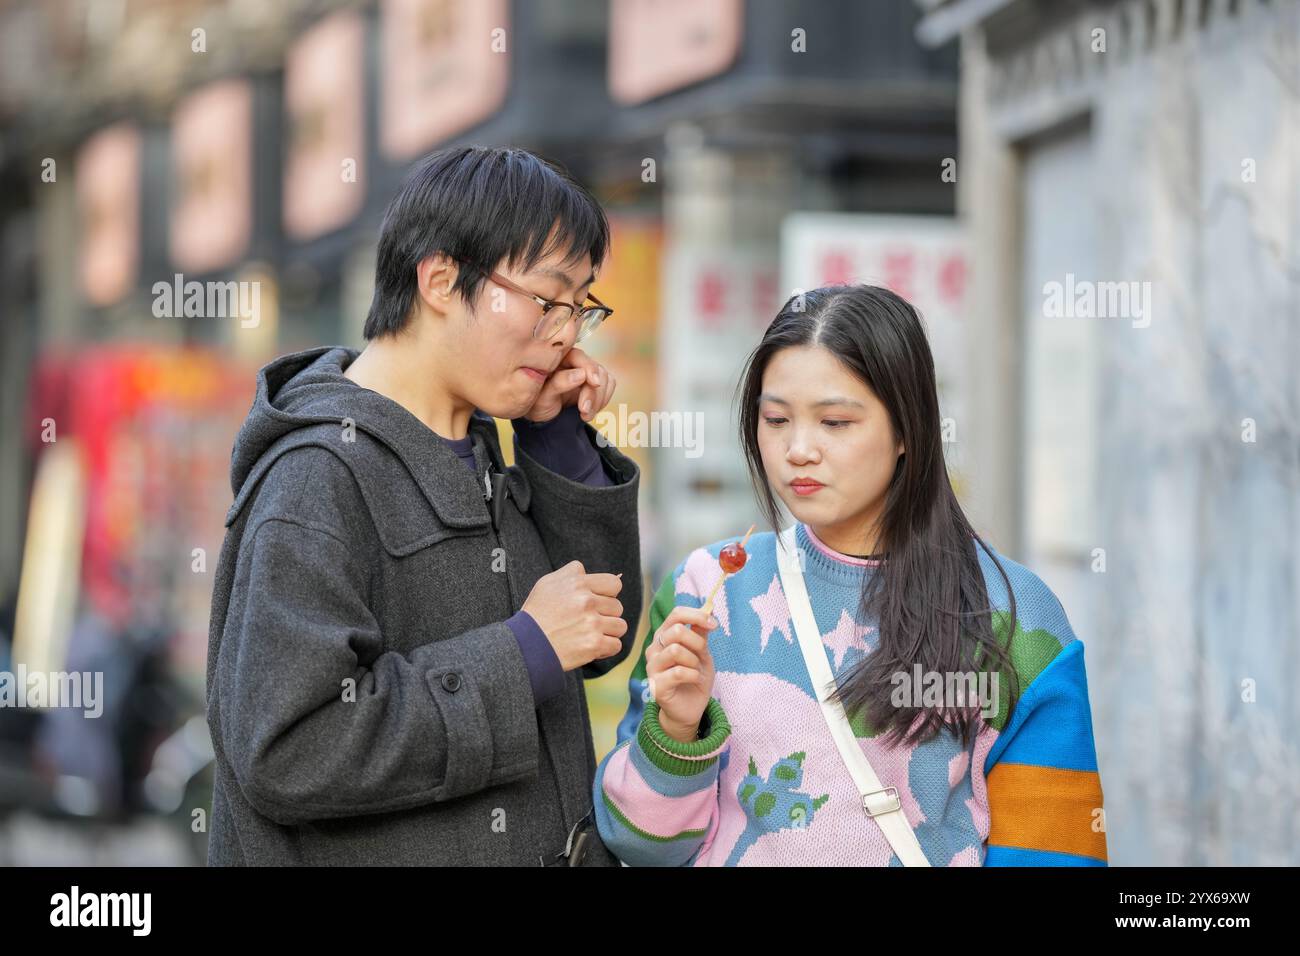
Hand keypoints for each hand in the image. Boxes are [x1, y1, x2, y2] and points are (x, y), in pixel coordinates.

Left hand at [519, 347, 616, 423]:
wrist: (541, 418)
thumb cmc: (536, 405)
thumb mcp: (542, 397)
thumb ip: (559, 383)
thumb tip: (581, 374)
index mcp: (556, 359)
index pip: (579, 356)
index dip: (590, 368)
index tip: (594, 384)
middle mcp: (572, 361)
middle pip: (595, 370)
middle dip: (593, 393)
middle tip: (584, 411)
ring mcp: (585, 371)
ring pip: (605, 378)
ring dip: (599, 400)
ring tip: (585, 415)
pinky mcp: (593, 382)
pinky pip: (609, 385)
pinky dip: (603, 400)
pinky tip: (590, 410)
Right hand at [522, 560, 626, 670]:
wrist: (524, 645)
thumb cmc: (536, 615)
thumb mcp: (547, 583)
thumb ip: (571, 574)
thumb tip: (588, 573)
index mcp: (577, 582)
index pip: (614, 583)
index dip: (607, 594)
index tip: (597, 602)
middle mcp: (586, 600)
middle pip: (618, 606)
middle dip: (606, 614)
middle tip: (588, 621)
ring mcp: (592, 623)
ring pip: (620, 626)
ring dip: (608, 632)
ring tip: (590, 634)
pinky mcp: (594, 644)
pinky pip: (616, 645)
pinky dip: (606, 649)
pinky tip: (591, 647)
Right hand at [646, 605, 718, 742]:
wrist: (691, 708)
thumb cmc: (694, 677)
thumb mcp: (702, 653)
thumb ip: (701, 633)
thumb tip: (709, 609)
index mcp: (664, 636)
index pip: (676, 615)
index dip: (696, 615)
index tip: (713, 624)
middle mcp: (654, 649)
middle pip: (676, 631)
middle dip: (697, 642)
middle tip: (703, 655)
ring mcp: (652, 667)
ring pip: (676, 650)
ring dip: (694, 660)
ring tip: (695, 670)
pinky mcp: (656, 685)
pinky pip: (679, 672)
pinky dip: (693, 675)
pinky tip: (694, 680)